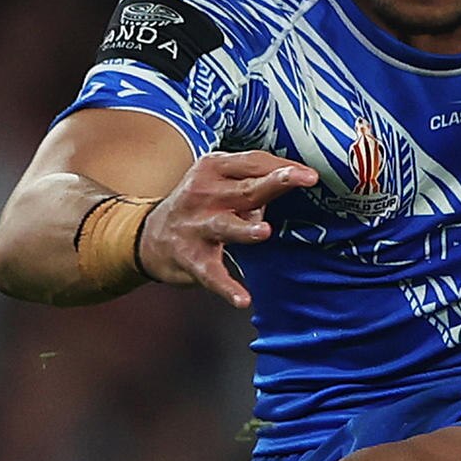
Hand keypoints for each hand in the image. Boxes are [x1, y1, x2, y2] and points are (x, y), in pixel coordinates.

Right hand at [140, 150, 316, 311]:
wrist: (150, 236)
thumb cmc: (198, 205)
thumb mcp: (217, 180)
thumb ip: (251, 179)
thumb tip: (294, 180)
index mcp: (213, 169)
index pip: (253, 162)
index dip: (283, 167)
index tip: (309, 174)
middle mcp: (203, 194)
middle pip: (245, 189)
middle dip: (275, 183)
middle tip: (302, 179)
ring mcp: (195, 227)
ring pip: (225, 227)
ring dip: (244, 229)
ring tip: (264, 231)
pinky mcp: (190, 258)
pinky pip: (211, 274)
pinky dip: (226, 287)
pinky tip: (242, 299)